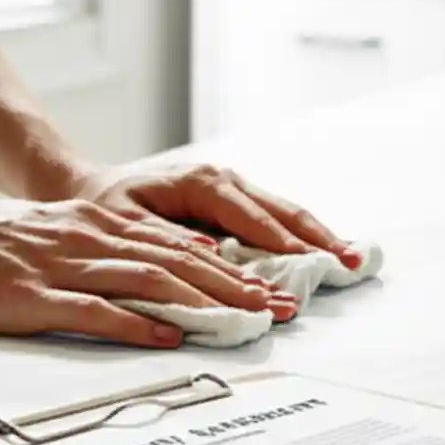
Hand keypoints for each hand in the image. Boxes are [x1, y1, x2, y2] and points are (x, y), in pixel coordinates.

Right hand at [0, 191, 299, 347]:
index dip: (231, 268)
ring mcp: (63, 266)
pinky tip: (170, 336)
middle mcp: (90, 238)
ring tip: (245, 319)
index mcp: (97, 223)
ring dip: (205, 301)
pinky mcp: (32, 296)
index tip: (271, 289)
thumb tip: (157, 282)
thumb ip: (104, 254)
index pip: (180, 245)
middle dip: (237, 285)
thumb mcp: (54, 236)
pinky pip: (94, 309)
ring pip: (150, 279)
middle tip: (280, 308)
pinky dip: (138, 323)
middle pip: (180, 259)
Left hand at [72, 164, 362, 270]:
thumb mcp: (126, 224)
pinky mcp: (236, 201)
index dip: (284, 244)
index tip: (311, 265)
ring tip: (353, 260)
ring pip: (287, 213)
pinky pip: (276, 219)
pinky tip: (327, 253)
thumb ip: (167, 240)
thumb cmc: (105, 206)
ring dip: (320, 238)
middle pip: (283, 211)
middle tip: (353, 262)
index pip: (253, 218)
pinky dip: (303, 237)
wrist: (91, 185)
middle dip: (320, 238)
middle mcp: (225, 179)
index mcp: (201, 182)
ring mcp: (234, 188)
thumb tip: (212, 257)